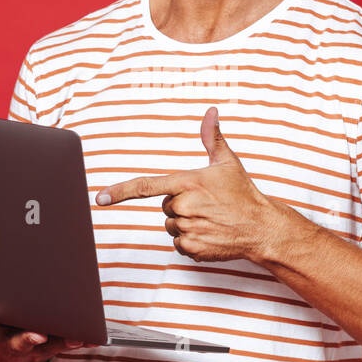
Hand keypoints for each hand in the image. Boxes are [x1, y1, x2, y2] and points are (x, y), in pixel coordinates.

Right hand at [0, 309, 86, 361]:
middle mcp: (0, 343)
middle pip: (2, 338)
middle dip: (5, 333)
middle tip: (12, 327)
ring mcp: (24, 347)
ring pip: (32, 344)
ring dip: (40, 340)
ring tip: (46, 335)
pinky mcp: (46, 350)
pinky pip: (61, 345)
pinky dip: (73, 341)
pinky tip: (86, 336)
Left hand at [95, 107, 278, 262]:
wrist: (261, 227)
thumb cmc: (243, 194)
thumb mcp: (227, 162)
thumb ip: (212, 137)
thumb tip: (211, 112)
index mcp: (187, 183)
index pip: (145, 186)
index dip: (120, 192)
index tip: (100, 198)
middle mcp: (184, 207)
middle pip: (165, 207)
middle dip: (180, 206)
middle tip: (205, 204)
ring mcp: (188, 229)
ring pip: (171, 226)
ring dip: (185, 223)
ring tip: (209, 219)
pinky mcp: (193, 249)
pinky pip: (179, 244)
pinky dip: (191, 240)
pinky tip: (210, 233)